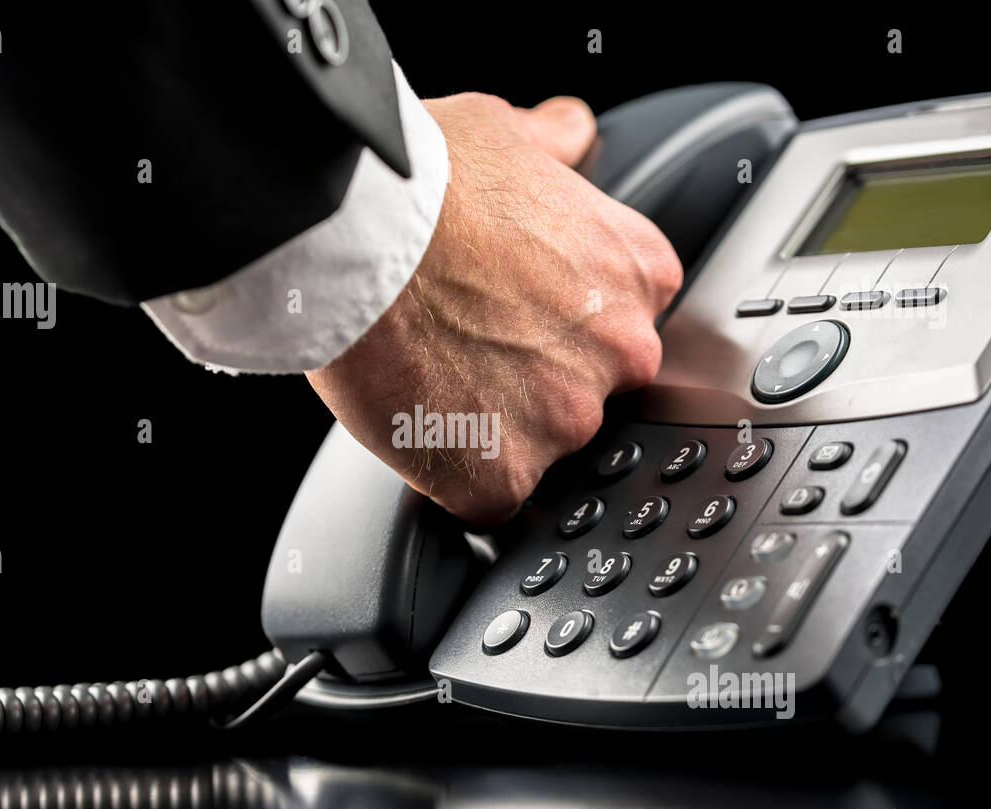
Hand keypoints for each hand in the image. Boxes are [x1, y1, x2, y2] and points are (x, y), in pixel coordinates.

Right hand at [306, 93, 681, 524]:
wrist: (356, 231)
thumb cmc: (423, 179)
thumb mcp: (504, 133)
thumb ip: (554, 144)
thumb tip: (568, 130)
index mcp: (635, 272)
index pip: (620, 325)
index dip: (561, 328)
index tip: (519, 322)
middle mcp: (620, 349)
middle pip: (587, 393)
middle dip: (535, 383)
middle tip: (468, 351)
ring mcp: (566, 418)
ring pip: (539, 447)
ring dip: (492, 429)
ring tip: (430, 379)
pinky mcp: (503, 473)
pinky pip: (487, 497)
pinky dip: (453, 474)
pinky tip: (419, 426)